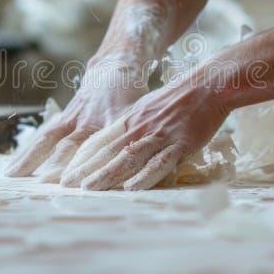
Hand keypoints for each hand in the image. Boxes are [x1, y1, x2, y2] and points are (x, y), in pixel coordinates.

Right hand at [5, 57, 149, 181]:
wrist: (117, 69)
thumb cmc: (135, 98)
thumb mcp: (144, 116)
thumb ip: (145, 139)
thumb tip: (163, 172)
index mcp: (114, 121)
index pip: (101, 145)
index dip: (91, 163)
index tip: (80, 183)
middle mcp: (90, 120)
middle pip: (71, 144)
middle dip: (59, 165)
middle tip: (46, 184)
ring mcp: (74, 117)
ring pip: (50, 138)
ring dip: (33, 158)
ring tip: (13, 176)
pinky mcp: (63, 117)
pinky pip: (44, 136)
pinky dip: (29, 152)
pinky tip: (14, 169)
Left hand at [59, 77, 229, 190]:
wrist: (208, 84)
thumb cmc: (181, 98)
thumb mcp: (148, 108)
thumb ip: (133, 127)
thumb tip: (118, 146)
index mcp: (131, 119)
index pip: (100, 141)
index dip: (82, 157)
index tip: (66, 172)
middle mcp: (140, 127)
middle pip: (108, 150)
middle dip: (85, 169)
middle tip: (65, 184)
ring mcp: (160, 135)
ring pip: (129, 157)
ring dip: (107, 174)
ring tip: (89, 188)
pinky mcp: (181, 144)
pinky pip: (160, 162)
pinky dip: (145, 175)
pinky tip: (131, 187)